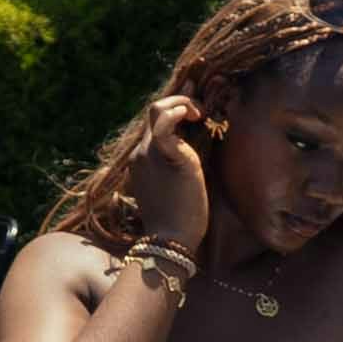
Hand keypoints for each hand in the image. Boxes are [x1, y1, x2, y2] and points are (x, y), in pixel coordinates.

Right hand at [127, 94, 212, 253]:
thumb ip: (178, 166)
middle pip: (154, 112)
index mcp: (142, 160)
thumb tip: (191, 153)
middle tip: (200, 112)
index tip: (192, 107)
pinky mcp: (166, 156)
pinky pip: (164, 124)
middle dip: (179, 101)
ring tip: (199, 113)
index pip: (154, 125)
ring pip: (157, 110)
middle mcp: (141, 152)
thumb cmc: (177, 220)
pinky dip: (177, 110)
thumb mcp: (175, 187)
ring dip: (181, 102)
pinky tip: (192, 113)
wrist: (170, 240)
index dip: (173, 109)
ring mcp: (149, 153)